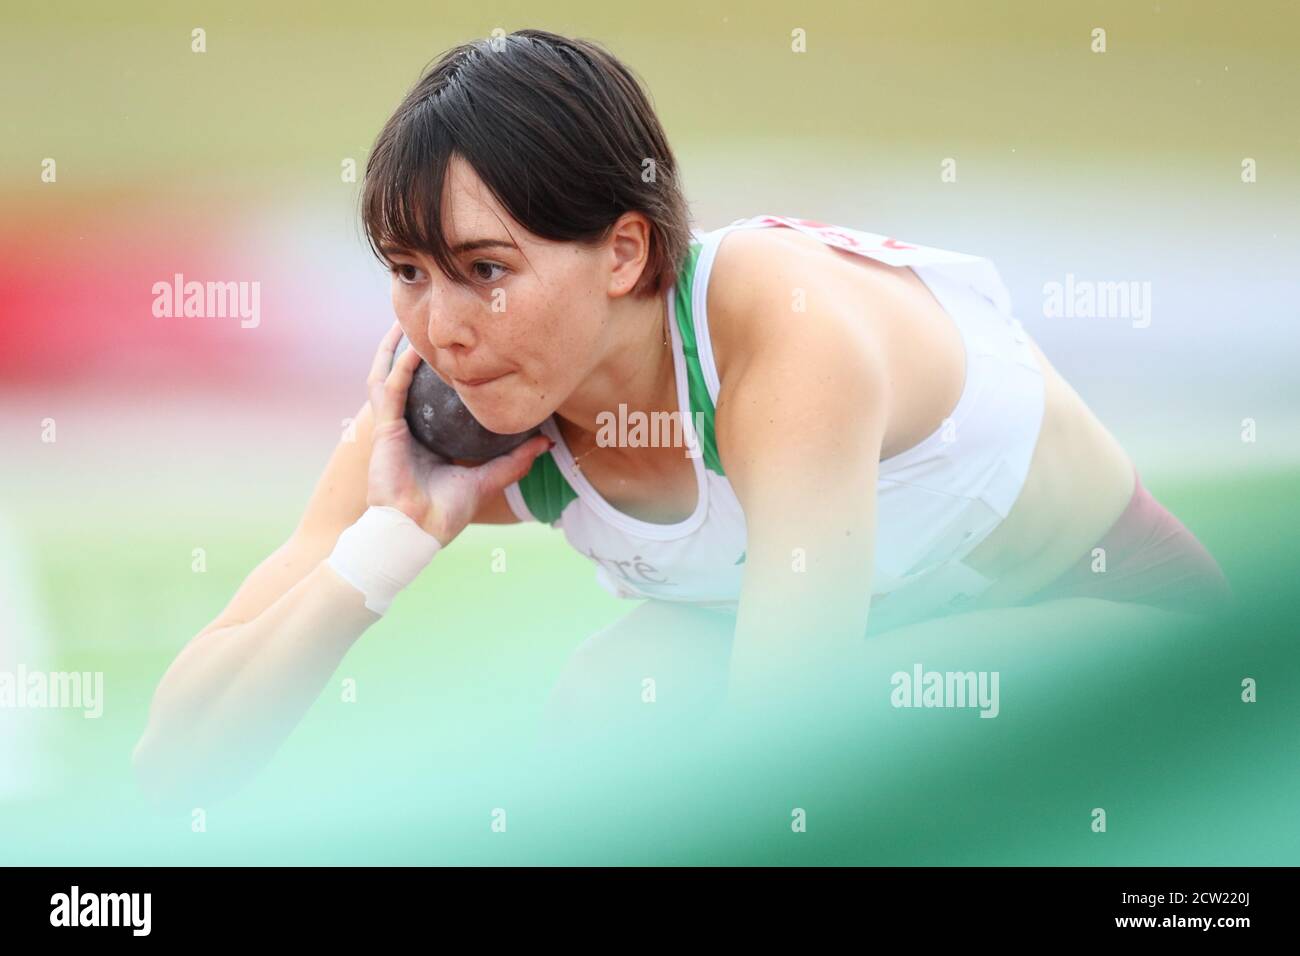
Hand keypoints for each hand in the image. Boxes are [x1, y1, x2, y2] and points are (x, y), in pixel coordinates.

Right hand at [364, 322, 550, 545]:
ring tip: (407, 319)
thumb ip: (514, 460)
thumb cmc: (444, 513)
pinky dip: (398, 365)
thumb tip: (547, 440)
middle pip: (407, 379)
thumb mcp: (487, 479)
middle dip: (413, 350)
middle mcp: (408, 428)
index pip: (432, 398)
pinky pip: (389, 388)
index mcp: (427, 439)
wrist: (416, 532)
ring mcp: (393, 427)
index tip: (462, 351)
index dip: (441, 374)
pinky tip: (410, 344)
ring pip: (390, 375)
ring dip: (396, 347)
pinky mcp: (384, 430)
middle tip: (432, 325)